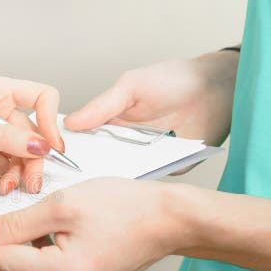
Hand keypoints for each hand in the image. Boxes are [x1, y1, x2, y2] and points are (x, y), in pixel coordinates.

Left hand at [0, 178, 191, 270]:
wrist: (172, 219)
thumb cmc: (128, 206)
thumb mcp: (64, 204)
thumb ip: (17, 222)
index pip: (0, 262)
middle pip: (18, 262)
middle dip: (6, 236)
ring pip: (35, 261)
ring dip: (30, 238)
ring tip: (52, 211)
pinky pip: (53, 264)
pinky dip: (48, 244)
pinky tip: (61, 224)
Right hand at [65, 52, 237, 172]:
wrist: (219, 88)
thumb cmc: (173, 80)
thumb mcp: (130, 87)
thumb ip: (101, 107)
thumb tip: (69, 123)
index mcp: (108, 124)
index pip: (81, 142)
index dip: (67, 151)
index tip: (51, 161)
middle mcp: (122, 144)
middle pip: (97, 163)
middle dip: (85, 172)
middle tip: (69, 182)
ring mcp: (144, 159)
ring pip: (121, 176)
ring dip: (110, 181)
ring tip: (92, 190)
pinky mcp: (166, 169)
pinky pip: (148, 181)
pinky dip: (140, 184)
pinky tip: (125, 189)